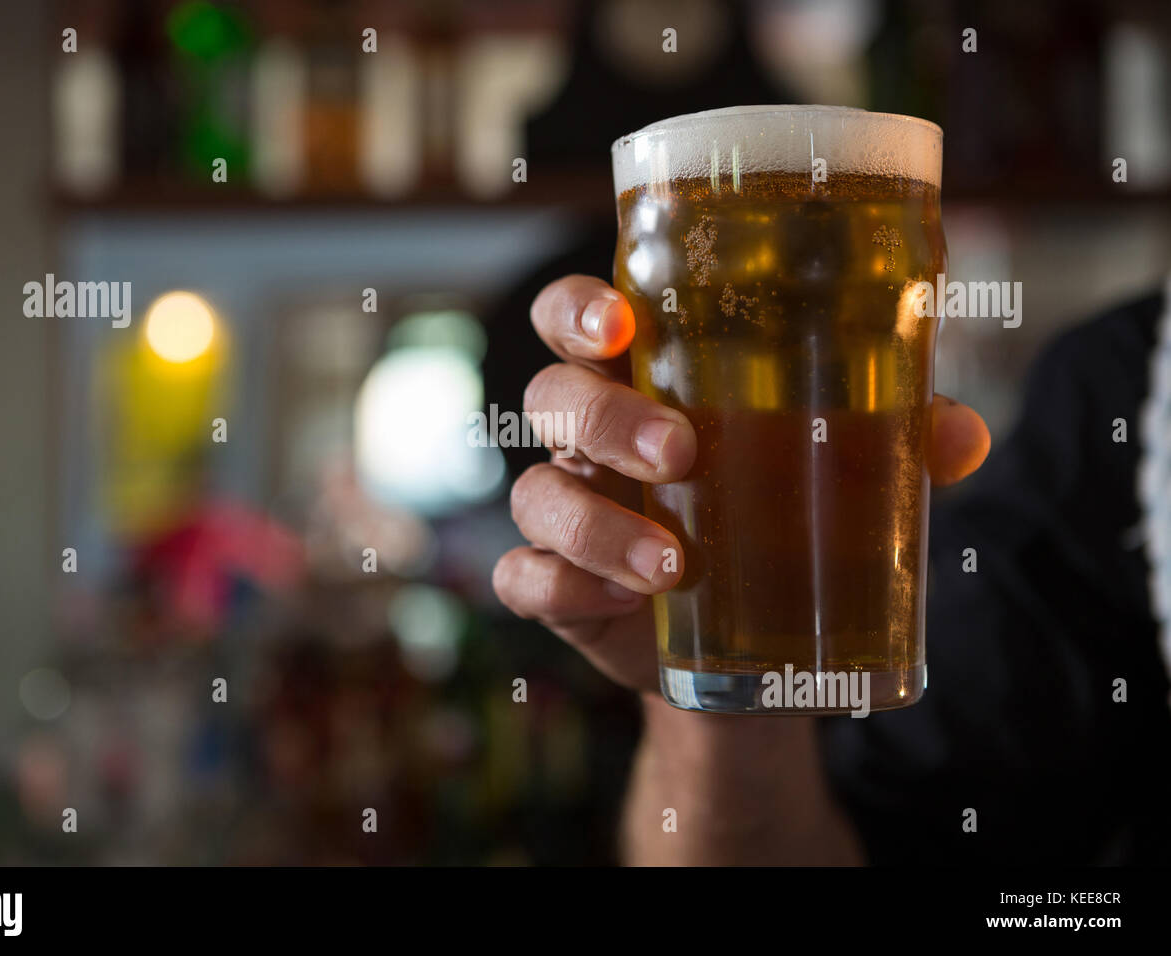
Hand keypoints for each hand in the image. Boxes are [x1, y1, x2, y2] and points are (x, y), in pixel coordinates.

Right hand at [492, 274, 992, 693]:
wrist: (756, 647)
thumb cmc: (784, 521)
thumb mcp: (838, 476)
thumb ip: (891, 442)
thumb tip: (960, 436)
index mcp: (643, 384)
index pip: (577, 321)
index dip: (577, 310)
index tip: (619, 323)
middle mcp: (589, 443)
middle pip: (551, 398)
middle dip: (603, 418)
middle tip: (681, 451)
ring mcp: (568, 515)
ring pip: (535, 495)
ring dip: (595, 523)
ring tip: (673, 563)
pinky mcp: (560, 592)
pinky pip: (523, 579)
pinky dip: (561, 588)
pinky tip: (617, 603)